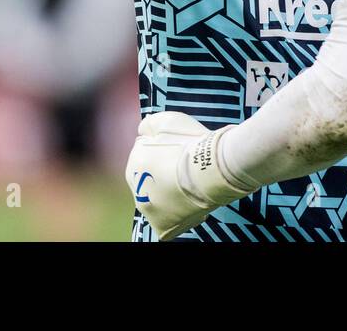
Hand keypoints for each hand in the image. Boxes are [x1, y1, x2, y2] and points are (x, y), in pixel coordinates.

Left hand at [125, 112, 253, 240]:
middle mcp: (136, 190)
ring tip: (189, 185)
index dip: (164, 152)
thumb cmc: (192, 142)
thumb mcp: (167, 120)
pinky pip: (167, 221)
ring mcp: (149, 210)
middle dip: (164, 174)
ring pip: (158, 201)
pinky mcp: (164, 225)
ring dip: (168, 194)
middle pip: (150, 180)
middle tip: (185, 168)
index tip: (179, 151)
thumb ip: (148, 124)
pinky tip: (189, 202)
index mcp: (134, 165)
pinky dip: (176, 213)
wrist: (213, 168)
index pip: (145, 157)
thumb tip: (142, 131)